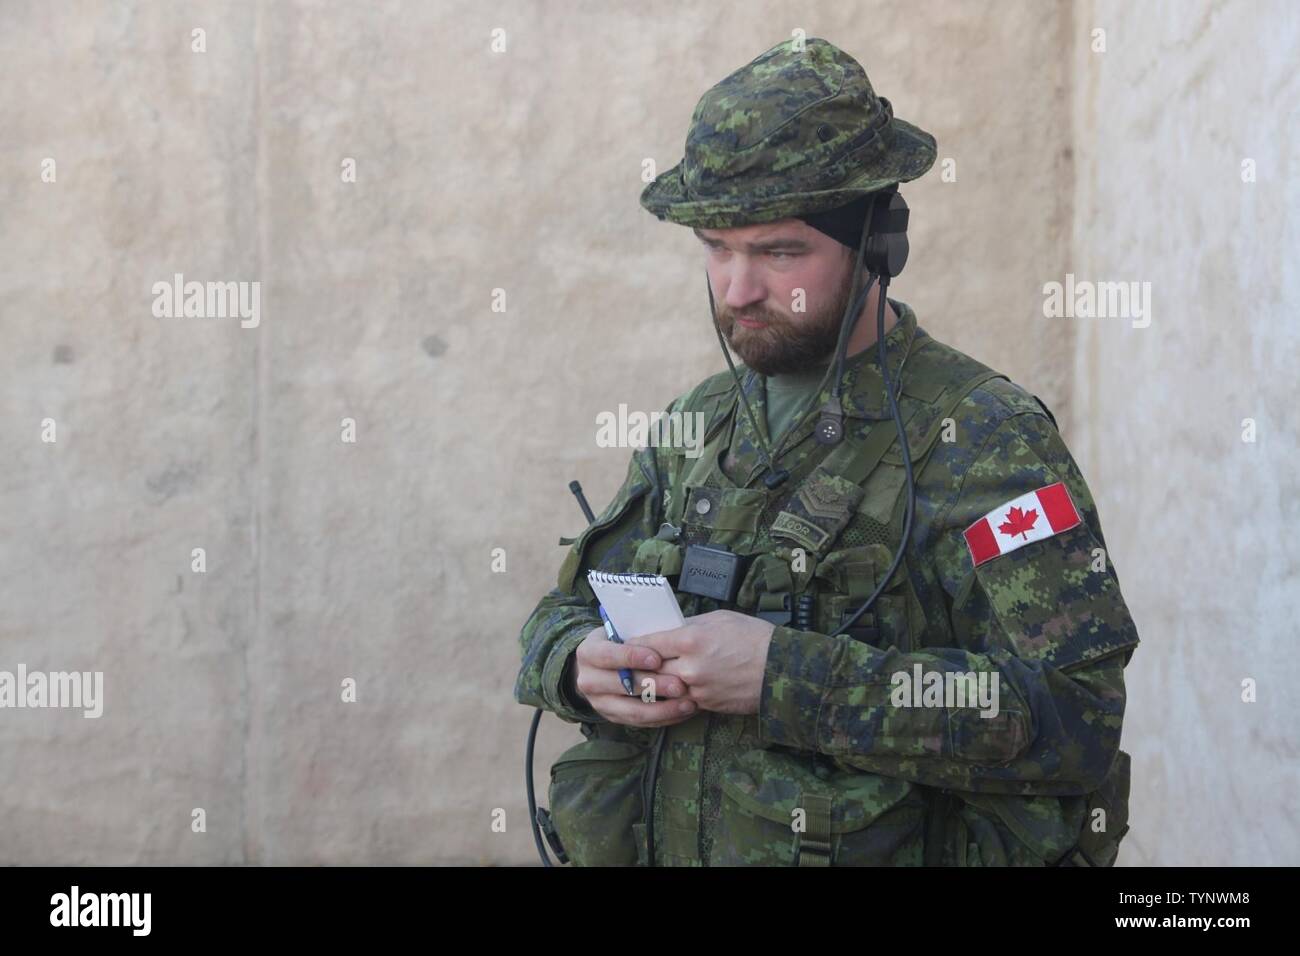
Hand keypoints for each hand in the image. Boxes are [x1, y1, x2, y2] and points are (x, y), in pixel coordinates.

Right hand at [571, 625, 698, 727]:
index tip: (657, 658)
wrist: (601, 664)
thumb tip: (670, 632)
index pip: (608, 656)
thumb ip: (640, 635)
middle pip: (622, 686)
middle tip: (680, 685)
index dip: (632, 657)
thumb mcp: (622, 631)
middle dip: (653, 686)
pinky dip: (664, 718)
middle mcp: (588, 680)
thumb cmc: (620, 641)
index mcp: (588, 652)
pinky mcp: (613, 718)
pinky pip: (641, 722)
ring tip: (688, 703)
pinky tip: (682, 711)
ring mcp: (599, 703)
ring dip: (663, 709)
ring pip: (633, 711)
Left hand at [628, 610, 774, 715]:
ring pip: (662, 691)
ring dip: (654, 686)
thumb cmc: (753, 637)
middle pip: (648, 672)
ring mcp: (696, 690)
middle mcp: (688, 667)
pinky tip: (674, 689)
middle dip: (637, 669)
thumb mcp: (718, 619)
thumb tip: (667, 629)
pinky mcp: (706, 706)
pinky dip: (675, 696)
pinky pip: (681, 701)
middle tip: (627, 666)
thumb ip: (688, 626)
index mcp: (689, 640)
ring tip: (647, 679)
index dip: (632, 645)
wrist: (781, 668)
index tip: (625, 645)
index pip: (646, 644)